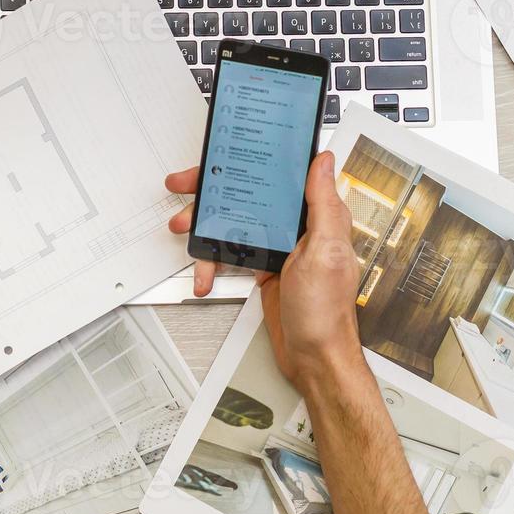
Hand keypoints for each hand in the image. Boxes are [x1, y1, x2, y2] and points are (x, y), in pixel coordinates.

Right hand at [164, 152, 364, 389]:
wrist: (314, 358)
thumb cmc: (327, 312)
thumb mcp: (325, 251)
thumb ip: (322, 204)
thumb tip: (322, 161)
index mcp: (318, 217)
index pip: (282, 177)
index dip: (253, 162)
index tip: (227, 155)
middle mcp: (299, 229)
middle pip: (252, 195)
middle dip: (216, 191)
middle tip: (189, 186)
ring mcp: (279, 248)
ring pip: (236, 224)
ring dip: (206, 226)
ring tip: (186, 229)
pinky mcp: (265, 268)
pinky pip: (232, 254)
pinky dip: (213, 262)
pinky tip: (204, 272)